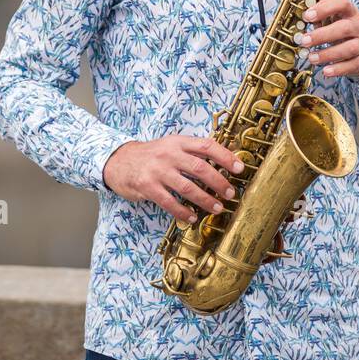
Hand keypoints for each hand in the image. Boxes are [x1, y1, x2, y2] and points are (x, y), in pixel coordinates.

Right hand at [103, 135, 245, 222]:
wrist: (119, 161)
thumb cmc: (151, 155)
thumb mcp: (171, 145)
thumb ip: (191, 152)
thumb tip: (221, 164)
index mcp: (178, 142)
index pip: (206, 146)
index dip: (225, 156)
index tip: (240, 168)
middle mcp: (168, 154)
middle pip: (200, 168)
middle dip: (219, 182)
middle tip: (230, 193)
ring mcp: (157, 170)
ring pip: (187, 187)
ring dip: (205, 199)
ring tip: (217, 208)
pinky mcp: (147, 186)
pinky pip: (169, 202)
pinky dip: (182, 212)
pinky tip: (191, 217)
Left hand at [294, 0, 358, 79]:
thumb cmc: (341, 28)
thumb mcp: (328, 15)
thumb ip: (307, 4)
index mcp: (348, 11)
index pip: (342, 2)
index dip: (324, 8)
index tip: (307, 16)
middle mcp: (358, 25)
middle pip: (344, 28)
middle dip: (322, 35)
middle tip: (303, 41)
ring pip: (349, 48)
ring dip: (328, 54)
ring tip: (311, 58)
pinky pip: (353, 64)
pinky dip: (339, 69)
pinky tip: (326, 71)